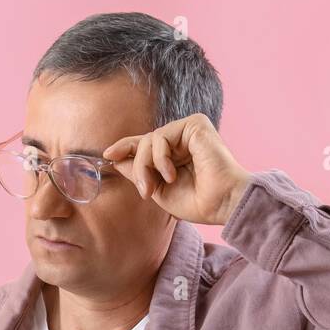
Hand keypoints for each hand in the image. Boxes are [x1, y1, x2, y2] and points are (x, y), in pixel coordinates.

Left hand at [102, 113, 252, 225]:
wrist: (221, 204)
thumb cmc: (196, 201)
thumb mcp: (158, 189)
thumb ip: (139, 172)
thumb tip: (116, 160)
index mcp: (176, 152)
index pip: (146, 144)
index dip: (126, 147)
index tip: (108, 155)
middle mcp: (183, 138)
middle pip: (144, 142)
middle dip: (138, 168)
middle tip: (145, 191)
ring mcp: (189, 130)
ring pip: (150, 140)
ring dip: (146, 166)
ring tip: (156, 186)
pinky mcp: (195, 124)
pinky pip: (161, 136)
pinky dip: (160, 158)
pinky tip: (171, 174)